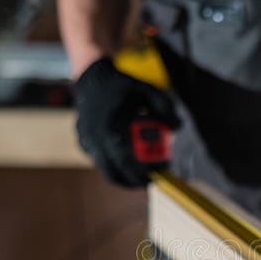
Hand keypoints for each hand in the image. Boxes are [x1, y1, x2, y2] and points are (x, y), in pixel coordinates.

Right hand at [73, 57, 180, 186]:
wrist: (93, 79)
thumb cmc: (124, 87)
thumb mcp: (148, 91)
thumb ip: (165, 108)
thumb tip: (177, 128)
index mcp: (111, 128)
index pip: (126, 162)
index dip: (141, 174)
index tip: (157, 175)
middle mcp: (95, 138)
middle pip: (114, 174)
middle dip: (133, 180)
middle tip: (150, 178)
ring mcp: (86, 142)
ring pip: (106, 170)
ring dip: (124, 172)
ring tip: (142, 165)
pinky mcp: (83, 144)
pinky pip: (100, 160)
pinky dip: (114, 162)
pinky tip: (125, 148)